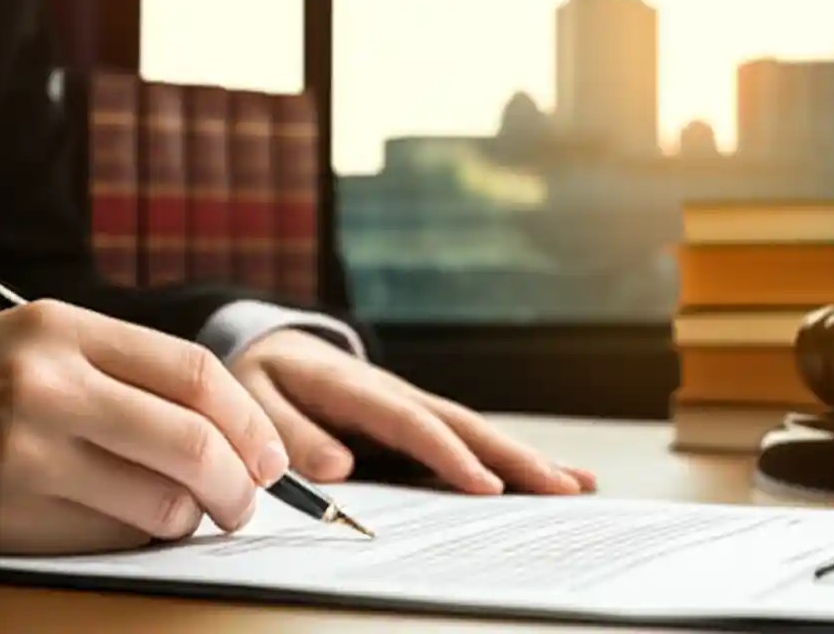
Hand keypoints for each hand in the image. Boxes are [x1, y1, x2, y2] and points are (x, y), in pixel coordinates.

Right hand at [0, 300, 289, 553]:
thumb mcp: (33, 340)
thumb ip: (123, 371)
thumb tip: (224, 431)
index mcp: (63, 328)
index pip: (195, 373)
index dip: (249, 423)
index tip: (268, 457)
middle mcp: (49, 384)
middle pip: (193, 441)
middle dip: (240, 484)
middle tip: (244, 502)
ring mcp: (26, 452)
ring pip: (160, 503)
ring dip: (184, 518)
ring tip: (171, 512)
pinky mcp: (6, 515)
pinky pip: (109, 540)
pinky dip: (132, 539)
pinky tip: (114, 524)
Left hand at [228, 330, 595, 494]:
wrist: (272, 346)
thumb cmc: (261, 377)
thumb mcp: (257, 399)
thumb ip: (293, 433)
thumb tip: (340, 470)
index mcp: (353, 387)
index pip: (409, 423)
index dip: (447, 454)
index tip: (484, 486)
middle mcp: (393, 393)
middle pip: (460, 424)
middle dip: (512, 456)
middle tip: (563, 487)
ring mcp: (409, 404)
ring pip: (471, 430)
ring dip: (522, 457)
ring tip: (576, 485)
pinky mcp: (413, 420)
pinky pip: (462, 440)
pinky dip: (503, 459)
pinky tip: (543, 476)